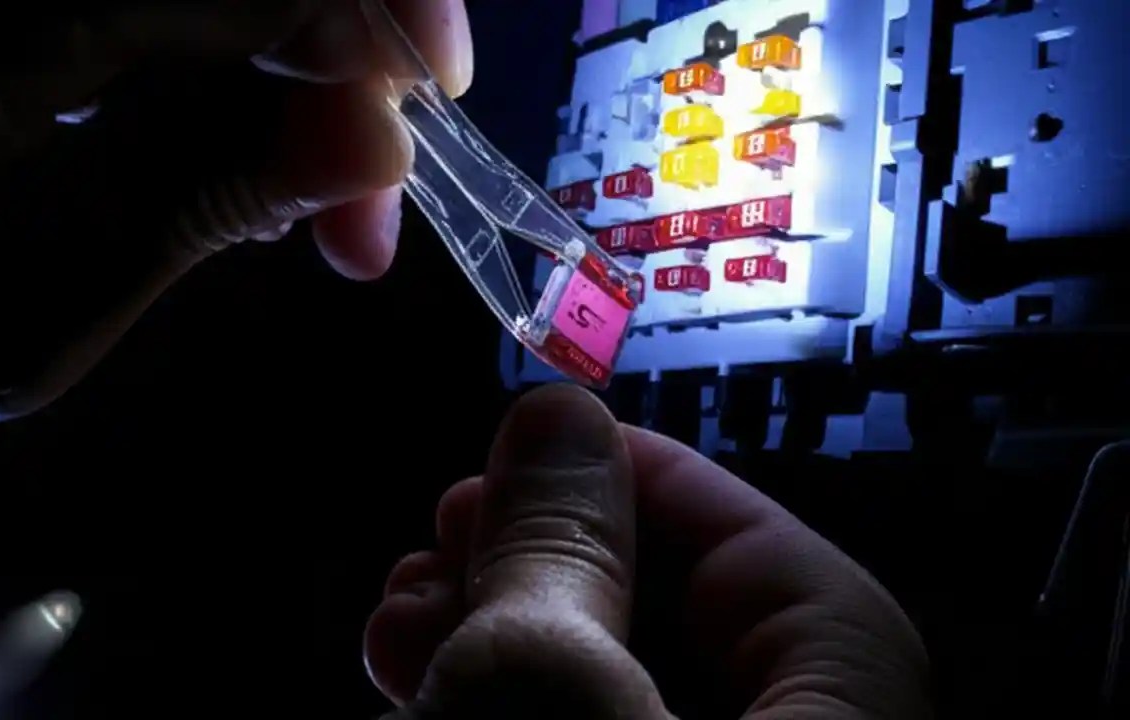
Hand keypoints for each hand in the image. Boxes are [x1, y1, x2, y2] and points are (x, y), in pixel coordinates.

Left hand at [0, 0, 471, 442]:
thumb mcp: (42, 285)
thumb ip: (208, 191)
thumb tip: (379, 141)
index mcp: (28, 17)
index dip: (371, 3)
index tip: (438, 94)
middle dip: (344, 65)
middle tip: (369, 213)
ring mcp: (64, 24)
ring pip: (234, 14)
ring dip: (307, 97)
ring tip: (327, 226)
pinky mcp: (67, 43)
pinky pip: (195, 39)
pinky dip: (250, 104)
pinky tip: (262, 188)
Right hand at [364, 385, 931, 718]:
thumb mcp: (543, 687)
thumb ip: (558, 549)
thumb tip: (557, 424)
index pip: (791, 577)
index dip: (664, 485)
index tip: (561, 440)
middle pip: (683, 631)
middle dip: (544, 556)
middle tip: (463, 519)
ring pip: (604, 690)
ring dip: (492, 626)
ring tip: (409, 603)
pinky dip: (489, 699)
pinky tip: (409, 669)